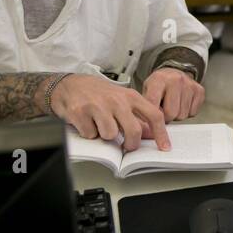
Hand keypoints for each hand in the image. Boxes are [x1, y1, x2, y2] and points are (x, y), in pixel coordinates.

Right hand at [49, 74, 169, 150]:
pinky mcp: (80, 113)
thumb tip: (151, 134)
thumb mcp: (121, 100)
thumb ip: (137, 116)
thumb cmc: (97, 94)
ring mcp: (98, 106)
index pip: (154, 115)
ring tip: (99, 125)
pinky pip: (90, 135)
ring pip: (110, 136)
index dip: (161, 134)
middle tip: (126, 145)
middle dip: (131, 144)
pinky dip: (88, 133)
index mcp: (130, 96)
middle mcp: (116, 100)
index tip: (165, 147)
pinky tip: (86, 122)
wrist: (68, 85)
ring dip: (104, 135)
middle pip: (134, 131)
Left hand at [143, 67, 205, 121]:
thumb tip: (146, 127)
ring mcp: (189, 85)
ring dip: (177, 115)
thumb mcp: (146, 90)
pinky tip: (182, 104)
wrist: (174, 73)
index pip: (154, 104)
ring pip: (182, 115)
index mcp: (159, 79)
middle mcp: (175, 80)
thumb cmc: (159, 85)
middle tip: (164, 111)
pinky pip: (193, 113)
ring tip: (173, 106)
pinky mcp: (199, 90)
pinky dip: (187, 112)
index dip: (152, 116)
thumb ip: (146, 106)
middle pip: (171, 113)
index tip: (152, 121)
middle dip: (166, 117)